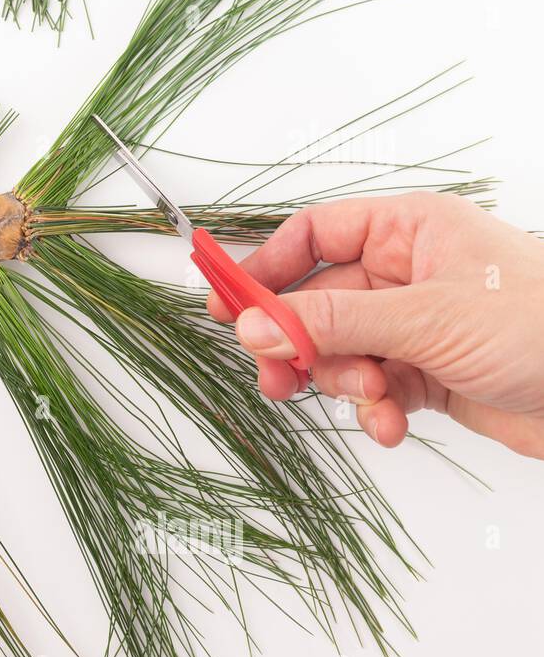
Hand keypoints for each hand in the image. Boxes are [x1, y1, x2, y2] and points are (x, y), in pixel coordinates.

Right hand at [209, 192, 543, 457]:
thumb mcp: (423, 317)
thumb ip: (331, 320)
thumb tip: (254, 323)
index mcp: (409, 230)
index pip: (314, 236)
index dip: (267, 268)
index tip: (229, 305)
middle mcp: (407, 273)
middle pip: (316, 302)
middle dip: (297, 343)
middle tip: (275, 376)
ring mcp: (415, 325)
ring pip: (339, 351)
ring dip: (342, 383)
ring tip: (370, 398)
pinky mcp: (427, 373)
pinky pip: (372, 389)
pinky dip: (374, 411)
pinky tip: (393, 425)